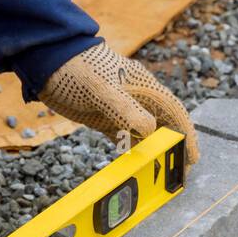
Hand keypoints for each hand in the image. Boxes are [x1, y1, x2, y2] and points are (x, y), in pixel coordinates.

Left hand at [39, 42, 199, 163]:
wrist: (45, 61)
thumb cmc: (77, 68)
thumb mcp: (104, 89)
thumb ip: (127, 110)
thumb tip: (152, 132)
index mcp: (144, 87)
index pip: (174, 112)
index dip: (186, 135)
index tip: (192, 158)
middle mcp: (137, 100)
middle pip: (163, 127)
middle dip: (173, 149)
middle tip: (178, 174)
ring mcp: (120, 110)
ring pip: (144, 135)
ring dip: (153, 153)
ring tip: (160, 175)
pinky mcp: (104, 119)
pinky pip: (123, 140)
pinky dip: (130, 153)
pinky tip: (134, 166)